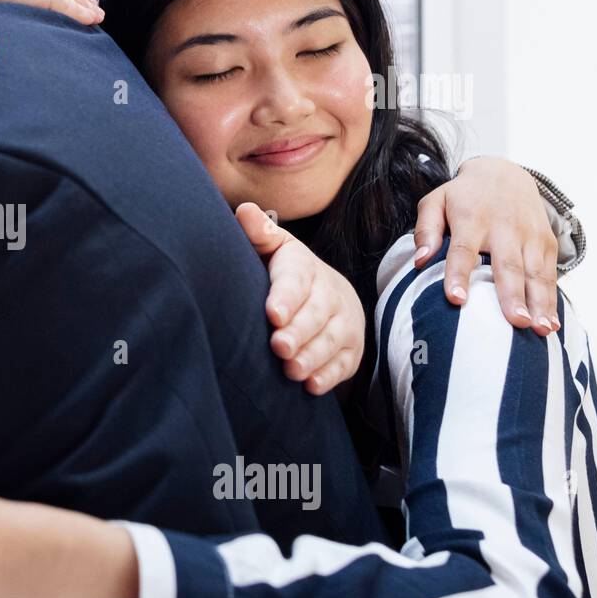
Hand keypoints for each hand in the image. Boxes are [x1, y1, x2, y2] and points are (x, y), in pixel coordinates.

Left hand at [236, 202, 364, 394]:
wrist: (328, 294)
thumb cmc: (287, 273)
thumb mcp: (275, 249)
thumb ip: (260, 234)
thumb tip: (244, 211)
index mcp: (305, 267)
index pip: (297, 280)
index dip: (286, 296)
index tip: (272, 313)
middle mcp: (331, 293)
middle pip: (317, 314)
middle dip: (299, 331)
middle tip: (280, 347)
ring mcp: (345, 322)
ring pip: (333, 340)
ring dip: (312, 357)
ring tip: (292, 370)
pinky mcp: (352, 350)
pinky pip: (345, 364)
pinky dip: (330, 376)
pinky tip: (312, 386)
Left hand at [412, 157, 559, 334]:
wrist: (504, 173)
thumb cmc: (463, 196)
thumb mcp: (435, 201)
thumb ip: (426, 229)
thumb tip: (418, 260)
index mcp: (471, 219)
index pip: (463, 250)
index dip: (459, 275)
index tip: (457, 299)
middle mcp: (504, 228)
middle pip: (508, 265)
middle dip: (512, 295)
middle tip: (515, 322)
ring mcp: (529, 236)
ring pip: (535, 273)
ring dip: (539, 302)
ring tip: (539, 330)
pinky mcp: (546, 243)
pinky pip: (549, 274)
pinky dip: (551, 299)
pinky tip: (551, 323)